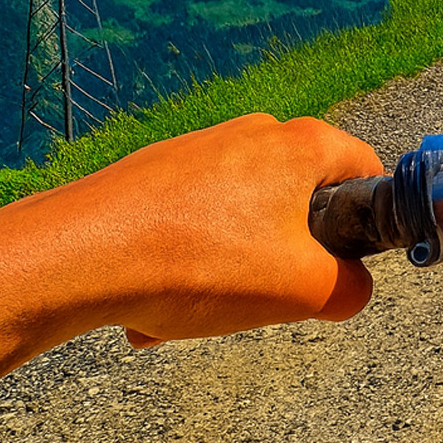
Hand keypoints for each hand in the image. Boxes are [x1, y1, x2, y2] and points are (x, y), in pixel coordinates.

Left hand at [92, 114, 383, 344]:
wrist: (76, 257)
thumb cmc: (196, 262)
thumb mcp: (304, 292)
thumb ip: (352, 290)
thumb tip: (351, 290)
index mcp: (301, 146)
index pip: (366, 171)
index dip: (367, 222)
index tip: (346, 263)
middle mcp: (253, 134)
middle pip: (300, 201)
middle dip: (289, 256)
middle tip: (269, 294)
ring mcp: (200, 149)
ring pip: (243, 219)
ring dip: (232, 270)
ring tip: (200, 308)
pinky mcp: (156, 173)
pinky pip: (195, 222)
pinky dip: (189, 264)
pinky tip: (159, 304)